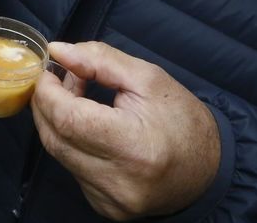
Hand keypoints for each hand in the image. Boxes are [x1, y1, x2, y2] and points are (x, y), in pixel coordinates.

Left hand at [31, 41, 220, 219]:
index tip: (49, 71)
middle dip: (47, 103)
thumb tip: (58, 50)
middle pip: (56, 138)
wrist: (209, 170)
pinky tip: (87, 128)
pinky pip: (72, 169)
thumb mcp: (148, 78)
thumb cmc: (183, 121)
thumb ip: (99, 59)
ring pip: (59, 154)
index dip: (49, 92)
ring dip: (58, 121)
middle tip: (58, 79)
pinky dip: (71, 143)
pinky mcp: (104, 207)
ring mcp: (109, 199)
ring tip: (76, 97)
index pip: (68, 119)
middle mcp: (118, 181)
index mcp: (133, 147)